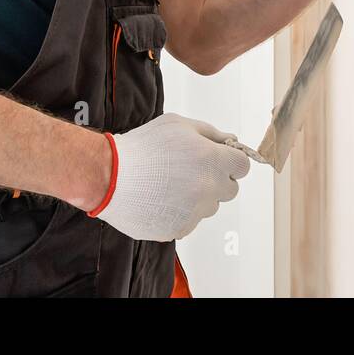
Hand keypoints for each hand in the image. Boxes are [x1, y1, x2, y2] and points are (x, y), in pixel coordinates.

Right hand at [88, 112, 249, 240]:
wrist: (110, 176)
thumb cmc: (143, 147)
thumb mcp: (179, 125)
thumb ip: (211, 133)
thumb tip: (231, 141)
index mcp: (212, 160)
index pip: (243, 166)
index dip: (231, 161)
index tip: (219, 160)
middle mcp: (208, 188)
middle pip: (230, 189)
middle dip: (218, 179)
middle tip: (192, 171)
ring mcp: (195, 212)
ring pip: (210, 206)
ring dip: (199, 197)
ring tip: (170, 184)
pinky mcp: (180, 229)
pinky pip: (191, 220)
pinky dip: (181, 212)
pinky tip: (161, 199)